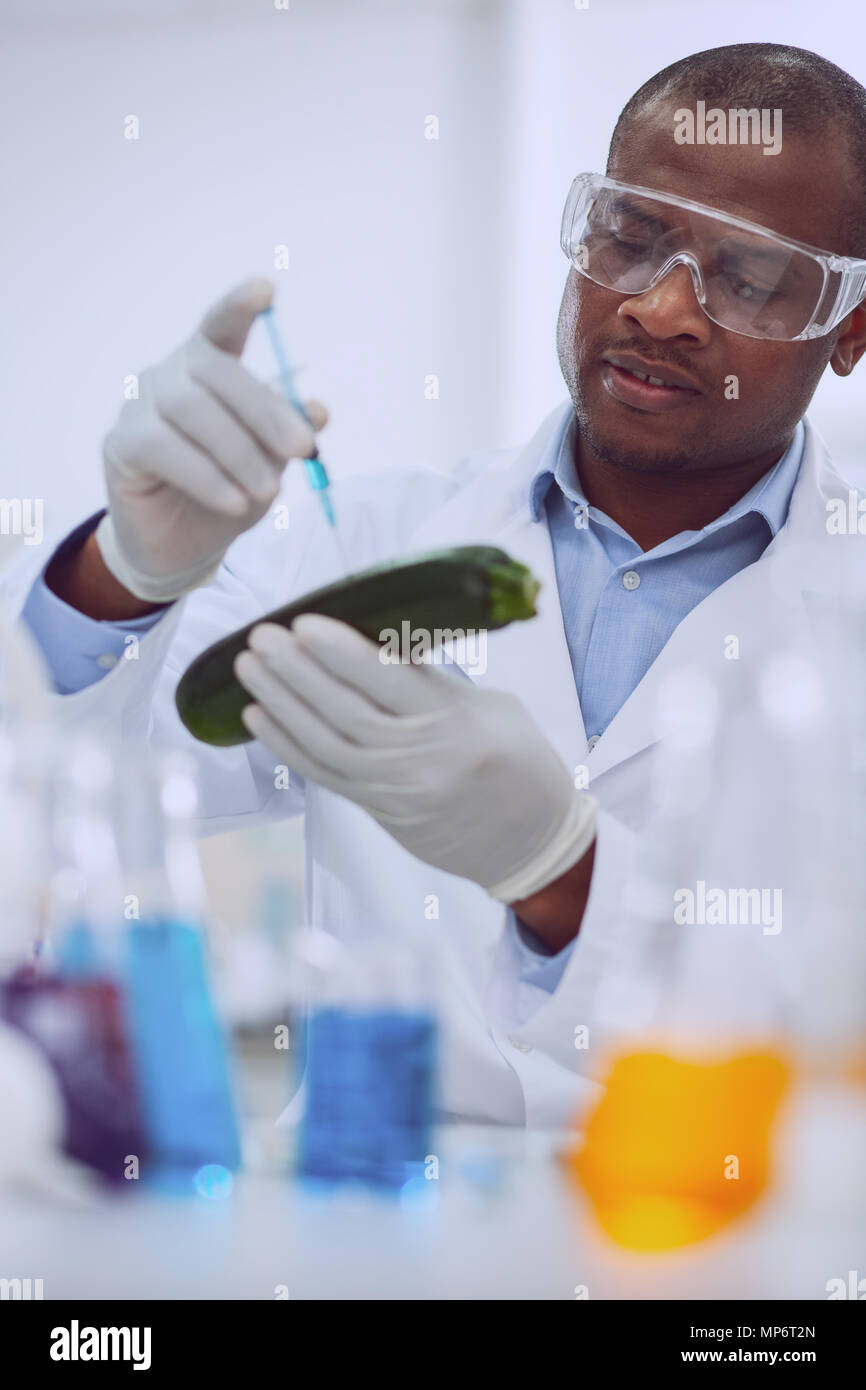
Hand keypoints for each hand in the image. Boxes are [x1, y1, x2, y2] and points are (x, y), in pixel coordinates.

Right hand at [96, 278, 326, 601]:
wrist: (184, 547)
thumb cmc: (230, 492)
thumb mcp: (269, 464)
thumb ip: (288, 434)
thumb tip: (318, 409)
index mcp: (209, 368)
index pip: (221, 326)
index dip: (240, 306)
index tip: (266, 290)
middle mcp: (171, 374)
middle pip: (216, 371)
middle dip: (266, 410)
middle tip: (302, 449)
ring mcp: (141, 404)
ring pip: (192, 409)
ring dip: (239, 452)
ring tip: (269, 491)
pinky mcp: (121, 443)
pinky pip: (164, 449)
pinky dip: (207, 477)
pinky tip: (234, 503)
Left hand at [234, 615, 596, 901]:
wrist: (531, 844)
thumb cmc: (521, 765)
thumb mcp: (494, 709)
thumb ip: (435, 681)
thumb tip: (374, 646)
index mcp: (454, 724)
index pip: (387, 680)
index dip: (340, 651)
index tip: (305, 624)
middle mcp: (419, 758)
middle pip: (344, 710)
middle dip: (297, 670)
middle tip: (262, 636)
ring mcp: (394, 789)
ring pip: (324, 742)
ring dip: (281, 702)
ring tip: (250, 667)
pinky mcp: (378, 811)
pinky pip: (323, 775)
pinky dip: (287, 744)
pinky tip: (259, 716)